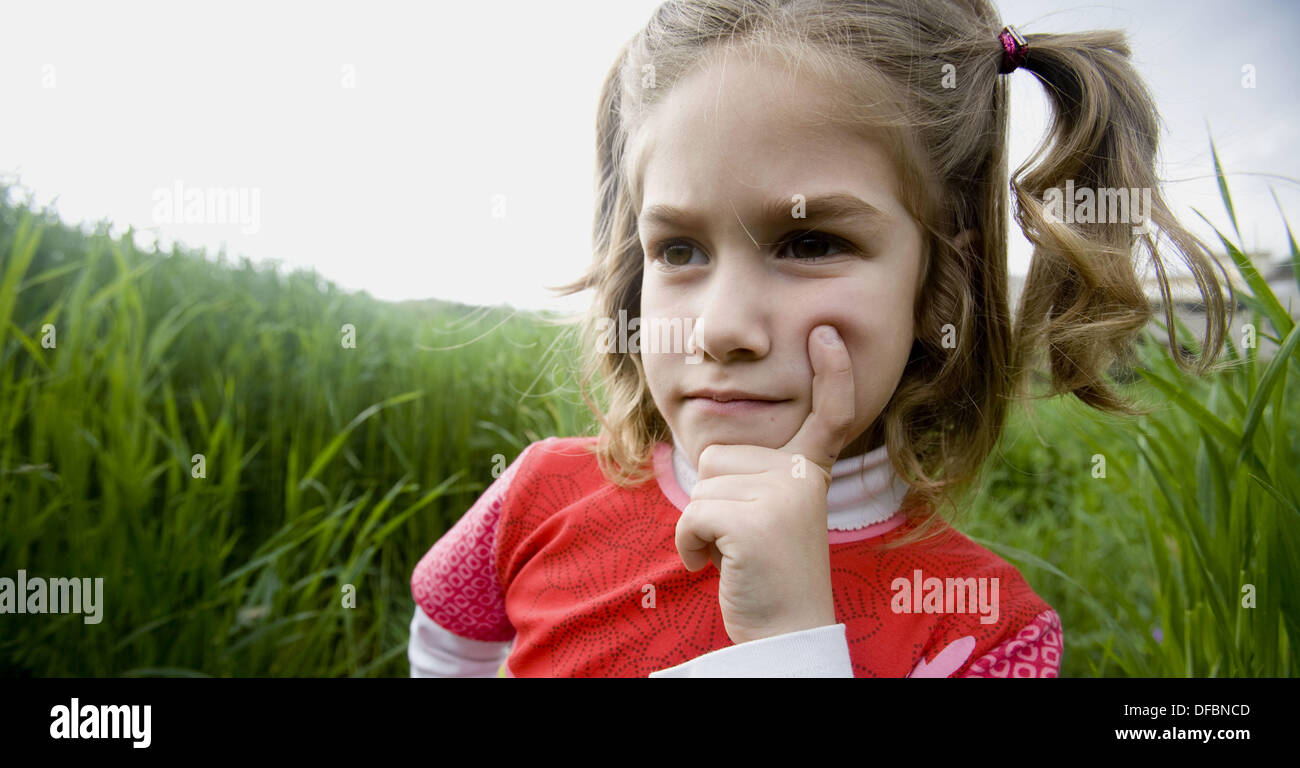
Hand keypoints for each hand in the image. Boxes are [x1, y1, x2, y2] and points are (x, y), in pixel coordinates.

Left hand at [674, 324, 856, 644]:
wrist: (785, 633)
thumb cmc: (766, 576)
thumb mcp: (771, 516)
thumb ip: (755, 479)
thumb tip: (711, 451)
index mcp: (810, 473)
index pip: (828, 415)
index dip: (832, 374)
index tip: (827, 333)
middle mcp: (803, 478)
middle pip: (718, 455)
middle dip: (714, 500)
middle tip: (745, 541)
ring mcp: (783, 498)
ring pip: (701, 486)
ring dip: (701, 525)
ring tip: (735, 554)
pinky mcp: (755, 522)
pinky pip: (692, 515)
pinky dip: (690, 545)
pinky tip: (717, 566)